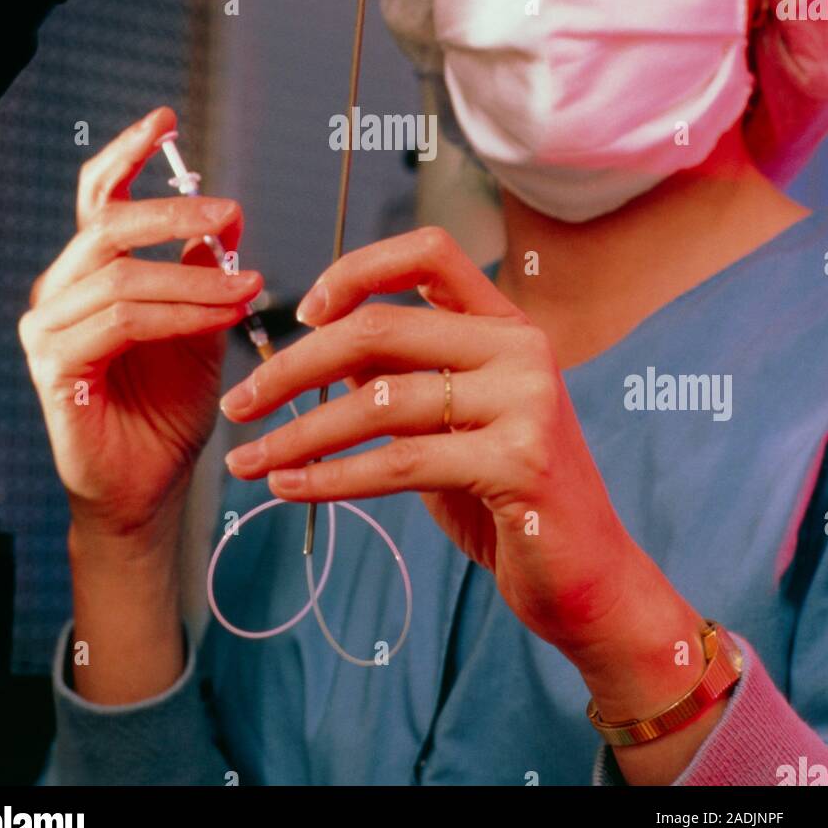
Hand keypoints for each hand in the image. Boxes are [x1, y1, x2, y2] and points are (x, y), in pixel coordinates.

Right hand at [19, 105, 263, 541]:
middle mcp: (59, 292)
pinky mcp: (56, 368)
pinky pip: (124, 323)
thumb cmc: (167, 409)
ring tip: (248, 286)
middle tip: (232, 215)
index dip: (128, 153)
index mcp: (89, 272)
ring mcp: (50, 330)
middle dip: (176, 213)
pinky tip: (222, 316)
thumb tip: (226, 218)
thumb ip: (204, 272)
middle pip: (109, 226)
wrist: (149, 486)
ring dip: (194, 277)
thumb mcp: (200, 325)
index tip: (167, 120)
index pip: (98, 196)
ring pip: (123, 277)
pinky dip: (181, 314)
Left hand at [220, 225, 649, 660]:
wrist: (587, 577)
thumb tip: (314, 352)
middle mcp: (521, 348)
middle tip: (240, 404)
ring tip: (248, 461)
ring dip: (298, 434)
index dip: (357, 270)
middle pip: (380, 329)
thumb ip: (400, 376)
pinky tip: (291, 488)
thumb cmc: (506, 493)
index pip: (429, 251)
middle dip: (293, 368)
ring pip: (378, 402)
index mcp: (505, 324)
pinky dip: (331, 477)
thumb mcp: (451, 420)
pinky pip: (399, 462)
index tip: (303, 313)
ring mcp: (526, 402)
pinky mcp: (519, 463)